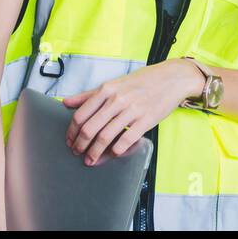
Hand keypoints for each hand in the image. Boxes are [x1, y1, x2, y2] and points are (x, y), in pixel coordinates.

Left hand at [63, 60, 202, 165]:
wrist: (172, 78)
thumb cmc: (142, 81)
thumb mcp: (114, 83)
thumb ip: (89, 95)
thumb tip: (65, 103)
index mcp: (106, 89)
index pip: (81, 115)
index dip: (72, 132)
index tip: (70, 141)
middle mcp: (117, 99)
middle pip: (90, 128)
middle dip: (80, 145)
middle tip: (77, 153)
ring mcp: (132, 110)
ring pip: (106, 137)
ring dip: (95, 153)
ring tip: (91, 160)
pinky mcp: (146, 120)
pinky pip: (126, 141)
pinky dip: (116, 151)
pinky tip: (113, 154)